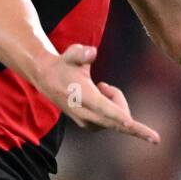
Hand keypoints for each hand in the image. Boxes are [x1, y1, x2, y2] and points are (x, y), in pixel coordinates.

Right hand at [34, 45, 160, 143]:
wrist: (48, 80)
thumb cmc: (64, 65)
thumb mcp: (70, 54)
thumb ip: (81, 53)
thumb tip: (92, 53)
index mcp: (84, 97)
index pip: (105, 109)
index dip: (120, 117)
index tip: (132, 125)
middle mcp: (86, 114)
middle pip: (118, 120)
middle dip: (130, 117)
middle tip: (117, 100)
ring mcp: (88, 123)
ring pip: (118, 118)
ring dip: (117, 101)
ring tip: (100, 85)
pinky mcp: (91, 126)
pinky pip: (114, 120)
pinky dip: (113, 107)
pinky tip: (99, 94)